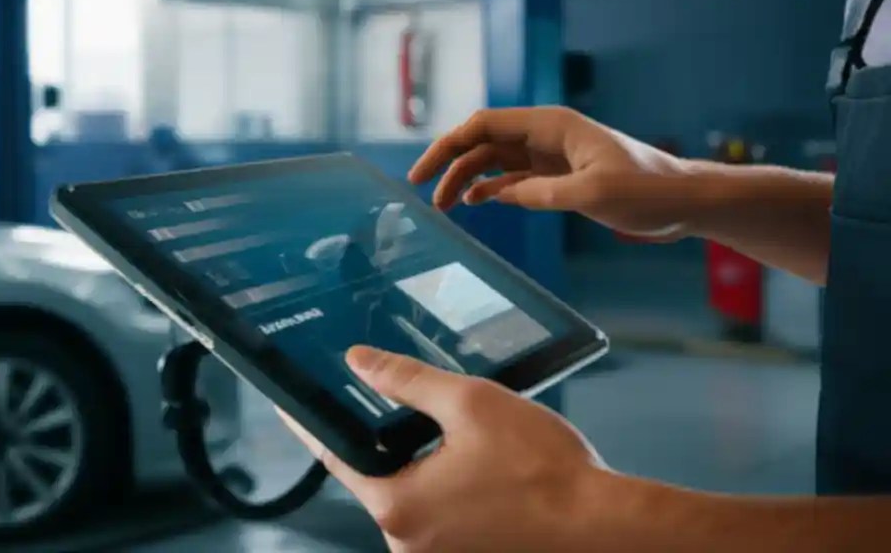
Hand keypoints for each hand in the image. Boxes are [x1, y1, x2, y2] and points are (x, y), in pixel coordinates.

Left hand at [280, 346, 608, 552]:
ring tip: (467, 444)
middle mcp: (408, 545)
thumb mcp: (471, 404)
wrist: (607, 527)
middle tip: (414, 414)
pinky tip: (481, 472)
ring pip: (412, 500)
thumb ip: (407, 380)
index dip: (312, 424)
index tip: (290, 404)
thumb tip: (358, 362)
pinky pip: (440, 520)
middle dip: (390, 445)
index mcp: (398, 507)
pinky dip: (448, 492)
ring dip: (425, 470)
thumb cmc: (544, 468)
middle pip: (378, 480)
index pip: (336, 456)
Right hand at [409, 106, 693, 239]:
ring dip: (466, 180)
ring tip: (444, 206)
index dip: (448, 146)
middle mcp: (545, 135)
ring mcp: (550, 156)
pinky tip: (475, 204)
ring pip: (493, 161)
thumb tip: (499, 195)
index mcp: (551, 125)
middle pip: (481, 142)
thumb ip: (541, 193)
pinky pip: (512, 178)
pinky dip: (490, 189)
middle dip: (449, 164)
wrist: (683, 200)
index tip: (422, 172)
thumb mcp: (593, 194)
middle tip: (422, 192)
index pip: (483, 125)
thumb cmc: (647, 190)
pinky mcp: (558, 176)